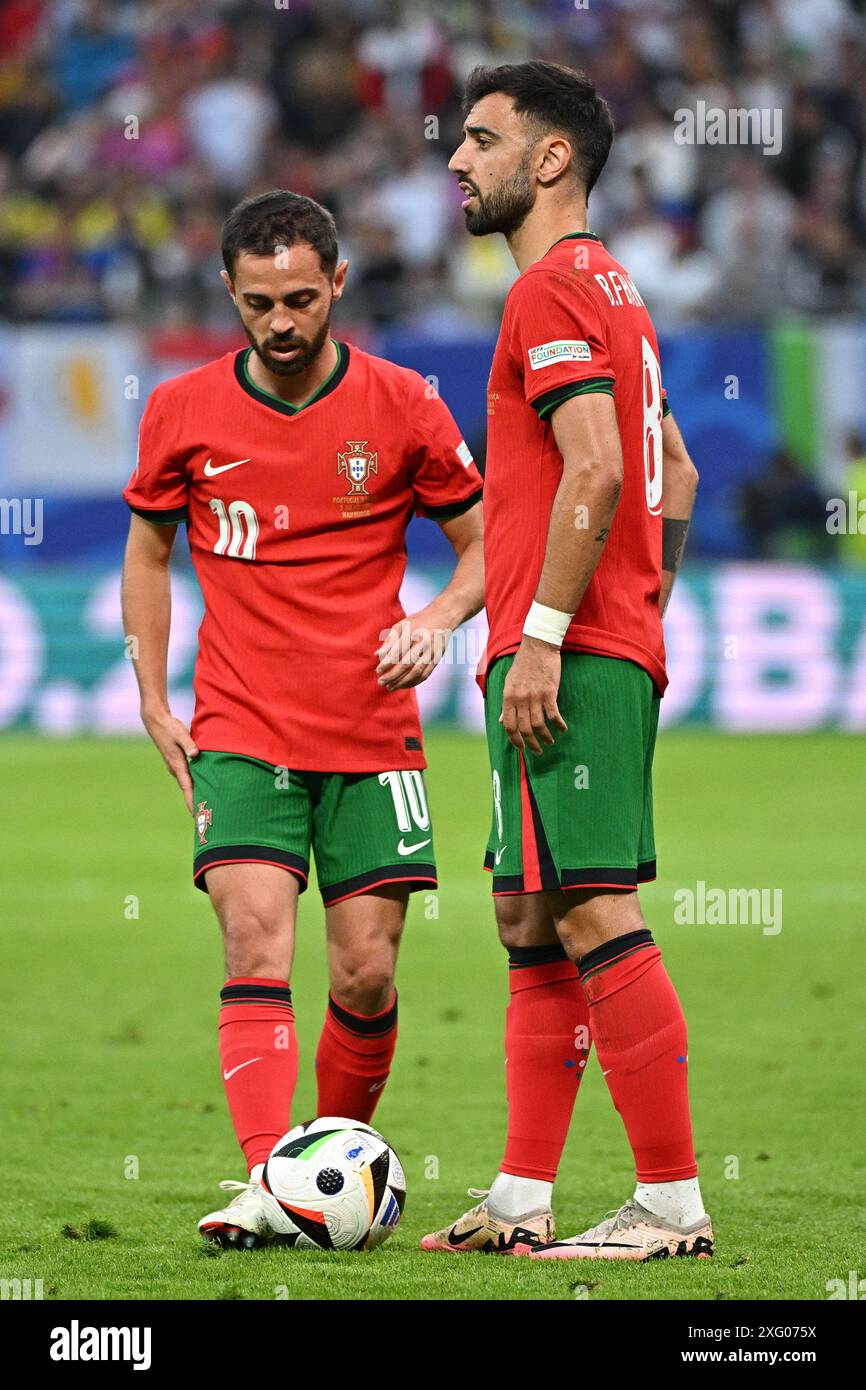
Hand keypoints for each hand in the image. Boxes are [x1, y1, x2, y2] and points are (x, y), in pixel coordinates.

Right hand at [142, 707, 198, 812]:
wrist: (156, 722)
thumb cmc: (170, 727)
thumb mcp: (181, 734)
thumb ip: (189, 744)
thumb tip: (195, 754)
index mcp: (177, 764)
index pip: (186, 786)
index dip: (192, 800)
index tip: (196, 813)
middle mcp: (175, 768)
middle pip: (187, 789)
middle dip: (194, 803)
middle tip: (203, 817)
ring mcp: (174, 766)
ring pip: (186, 784)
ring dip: (193, 795)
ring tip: (203, 807)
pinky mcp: (176, 762)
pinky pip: (186, 778)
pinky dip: (192, 786)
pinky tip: (199, 789)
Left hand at [375, 607, 452, 690]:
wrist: (443, 617)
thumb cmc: (418, 621)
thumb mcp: (402, 625)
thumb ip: (390, 640)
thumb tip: (377, 655)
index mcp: (413, 633)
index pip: (397, 652)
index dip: (387, 663)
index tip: (378, 670)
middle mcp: (423, 643)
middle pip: (406, 664)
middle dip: (392, 675)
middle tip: (381, 682)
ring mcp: (432, 652)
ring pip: (416, 672)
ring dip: (402, 682)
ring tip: (390, 687)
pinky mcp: (437, 659)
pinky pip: (425, 674)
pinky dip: (413, 682)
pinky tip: (403, 686)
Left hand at [501, 636, 567, 753]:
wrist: (538, 646)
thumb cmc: (523, 664)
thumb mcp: (509, 683)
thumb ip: (507, 704)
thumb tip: (501, 721)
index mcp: (508, 697)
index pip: (508, 726)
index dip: (515, 740)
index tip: (521, 749)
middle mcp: (520, 699)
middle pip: (524, 729)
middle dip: (531, 744)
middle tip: (538, 751)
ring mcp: (535, 696)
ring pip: (539, 725)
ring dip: (545, 737)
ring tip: (550, 742)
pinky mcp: (549, 692)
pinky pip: (554, 714)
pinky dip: (559, 724)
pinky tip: (563, 728)